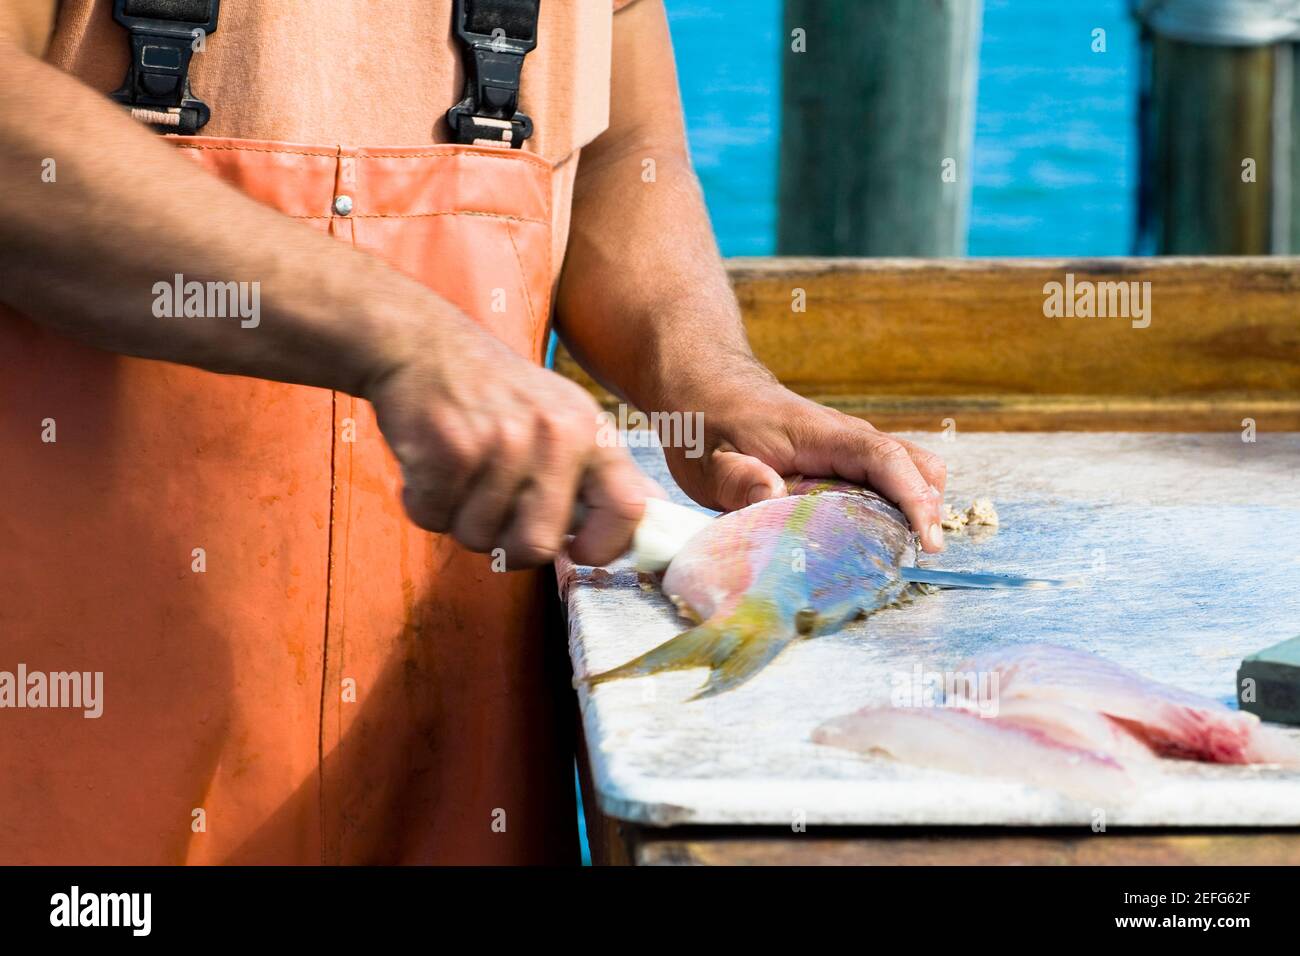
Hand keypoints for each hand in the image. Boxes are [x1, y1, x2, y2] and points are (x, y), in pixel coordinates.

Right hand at [364, 313, 647, 567]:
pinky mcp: (451, 448)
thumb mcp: (565, 415)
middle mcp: (555, 434)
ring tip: (458, 477)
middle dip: (506, 548)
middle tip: (492, 516)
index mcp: (591, 431)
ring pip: (479, 536)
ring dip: (457, 519)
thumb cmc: (494, 392)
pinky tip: (428, 467)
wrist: (422, 343)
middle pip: (538, 545)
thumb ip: (603, 471)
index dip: (603, 547)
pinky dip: (421, 503)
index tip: (575, 550)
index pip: (628, 509)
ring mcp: (503, 441)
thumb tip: (651, 517)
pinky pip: (434, 517)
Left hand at [660, 371, 948, 551]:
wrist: (706, 386)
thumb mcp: (709, 459)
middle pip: (915, 463)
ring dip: (913, 507)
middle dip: (927, 507)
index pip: (884, 459)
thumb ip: (737, 479)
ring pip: (906, 471)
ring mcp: (847, 448)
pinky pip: (884, 479)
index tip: (927, 538)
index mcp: (821, 435)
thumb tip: (773, 494)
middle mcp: (846, 437)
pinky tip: (874, 538)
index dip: (913, 497)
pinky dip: (894, 505)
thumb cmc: (707, 422)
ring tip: (898, 552)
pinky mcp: (840, 460)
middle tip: (917, 554)